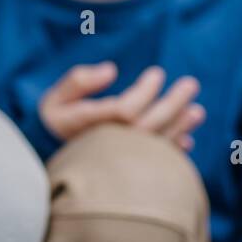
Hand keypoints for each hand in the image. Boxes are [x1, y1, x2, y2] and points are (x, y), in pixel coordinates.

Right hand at [39, 62, 204, 149]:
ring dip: (179, 126)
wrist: (44, 164)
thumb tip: (111, 70)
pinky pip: (154, 164)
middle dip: (172, 104)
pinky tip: (186, 140)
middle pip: (148, 126)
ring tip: (197, 111)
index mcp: (87, 126)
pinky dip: (172, 152)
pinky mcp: (125, 171)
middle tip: (191, 83)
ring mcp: (118, 161)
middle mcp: (106, 146)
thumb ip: (78, 82)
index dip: (145, 91)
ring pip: (155, 145)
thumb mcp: (54, 99)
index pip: (125, 110)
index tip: (157, 73)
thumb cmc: (52, 126)